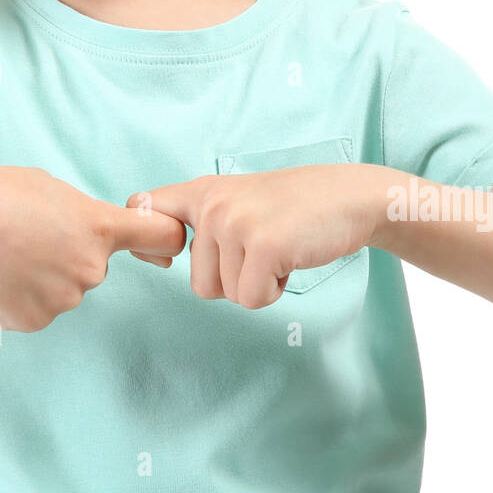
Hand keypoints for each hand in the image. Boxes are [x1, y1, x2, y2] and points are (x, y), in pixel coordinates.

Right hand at [0, 166, 186, 331]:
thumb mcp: (51, 189)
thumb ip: (84, 214)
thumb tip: (92, 233)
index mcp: (99, 227)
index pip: (162, 237)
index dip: (164, 240)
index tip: (159, 245)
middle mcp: (90, 267)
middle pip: (96, 264)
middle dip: (73, 253)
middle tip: (32, 236)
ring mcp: (64, 299)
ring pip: (66, 287)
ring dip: (46, 275)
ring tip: (8, 253)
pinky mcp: (36, 321)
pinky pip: (40, 308)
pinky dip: (24, 296)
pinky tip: (0, 275)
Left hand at [125, 163, 383, 308]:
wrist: (350, 197)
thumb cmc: (295, 207)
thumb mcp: (238, 199)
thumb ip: (199, 218)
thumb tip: (153, 255)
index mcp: (201, 192)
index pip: (142, 206)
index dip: (148, 243)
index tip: (169, 257)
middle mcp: (211, 204)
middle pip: (199, 283)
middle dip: (236, 279)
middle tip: (264, 247)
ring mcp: (235, 224)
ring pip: (228, 294)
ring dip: (257, 284)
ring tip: (279, 248)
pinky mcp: (263, 246)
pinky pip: (253, 300)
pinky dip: (276, 290)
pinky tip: (291, 257)